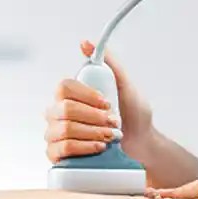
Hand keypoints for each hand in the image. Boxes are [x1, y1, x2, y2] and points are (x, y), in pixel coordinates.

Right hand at [43, 40, 155, 162]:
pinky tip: (98, 148)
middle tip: (113, 121)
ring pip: (64, 130)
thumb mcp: (125, 84)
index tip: (107, 102)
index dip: (86, 95)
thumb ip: (108, 62)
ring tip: (110, 136)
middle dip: (95, 117)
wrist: (141, 145)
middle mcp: (59, 112)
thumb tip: (85, 43)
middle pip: (64, 109)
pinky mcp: (58, 155)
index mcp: (71, 93)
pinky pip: (62, 149)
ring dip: (93, 133)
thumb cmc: (133, 115)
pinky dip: (84, 148)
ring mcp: (56, 133)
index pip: (64, 87)